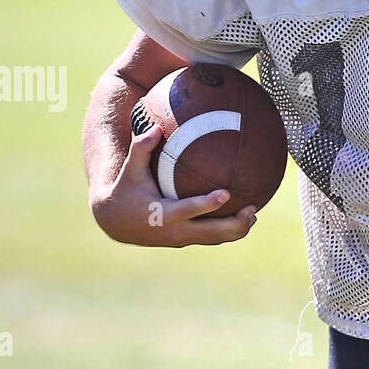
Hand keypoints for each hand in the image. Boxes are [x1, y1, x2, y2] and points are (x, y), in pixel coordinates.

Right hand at [91, 124, 257, 246]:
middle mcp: (175, 231)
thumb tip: (156, 127)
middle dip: (235, 224)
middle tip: (252, 208)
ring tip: (253, 214)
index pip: (190, 210)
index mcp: (163, 214)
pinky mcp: (185, 241)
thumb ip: (141, 148)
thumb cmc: (125, 190)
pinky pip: (211, 238)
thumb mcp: (130, 170)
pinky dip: (228, 231)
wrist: (115, 222)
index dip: (209, 204)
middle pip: (212, 233)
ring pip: (216, 239)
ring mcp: (182, 239)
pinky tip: (242, 217)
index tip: (227, 194)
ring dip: (236, 230)